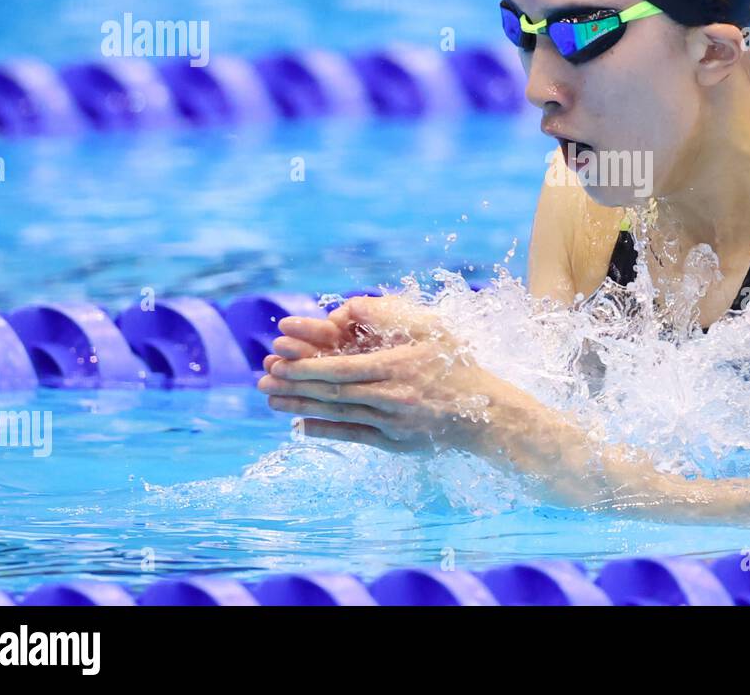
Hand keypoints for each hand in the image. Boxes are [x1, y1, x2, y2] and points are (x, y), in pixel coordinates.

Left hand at [258, 297, 510, 453]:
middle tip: (263, 378)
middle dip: (294, 385)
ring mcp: (392, 422)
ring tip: (271, 399)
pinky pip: (352, 435)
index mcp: (398, 366)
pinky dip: (324, 430)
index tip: (280, 357)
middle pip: (333, 390)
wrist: (486, 412)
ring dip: (300, 407)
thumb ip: (388, 314)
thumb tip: (346, 306)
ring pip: (337, 413)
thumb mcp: (431, 328)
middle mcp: (392, 396)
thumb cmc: (456, 363)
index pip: (341, 366)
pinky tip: (299, 426)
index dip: (306, 363)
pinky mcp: (394, 442)